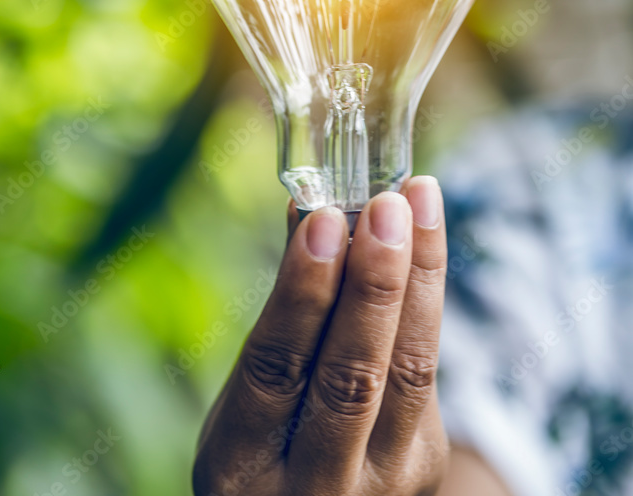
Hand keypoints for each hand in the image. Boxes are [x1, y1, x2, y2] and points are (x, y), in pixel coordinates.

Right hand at [193, 176, 448, 495]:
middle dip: (374, 284)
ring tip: (419, 202)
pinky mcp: (425, 468)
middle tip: (387, 207)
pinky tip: (425, 243)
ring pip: (407, 374)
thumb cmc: (267, 442)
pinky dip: (426, 299)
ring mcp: (379, 487)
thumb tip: (308, 210)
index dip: (302, 293)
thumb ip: (281, 311)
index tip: (325, 220)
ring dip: (417, 279)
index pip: (275, 371)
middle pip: (351, 380)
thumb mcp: (246, 398)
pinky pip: (425, 372)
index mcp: (242, 466)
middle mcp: (313, 490)